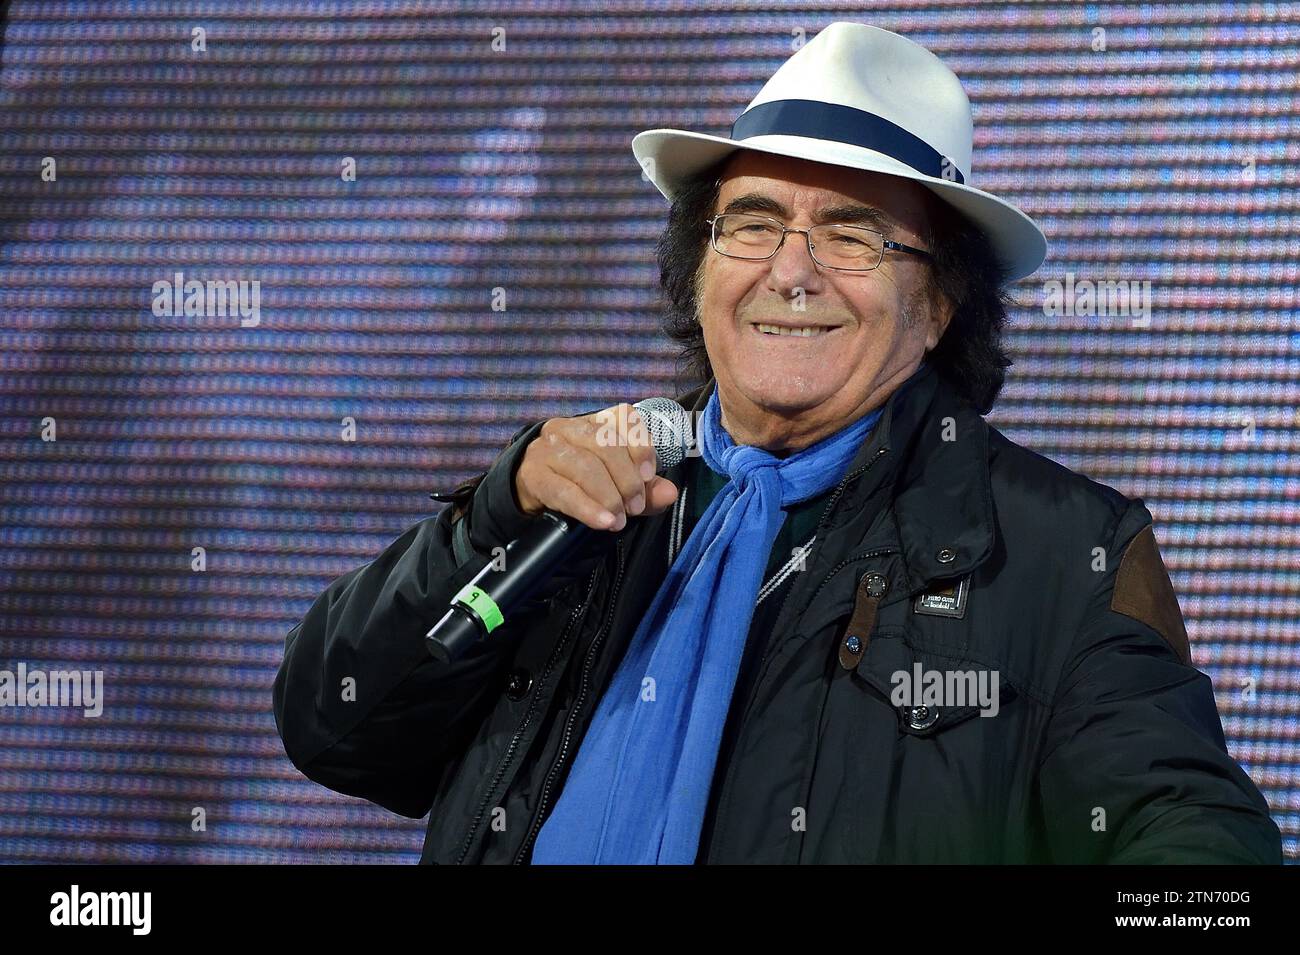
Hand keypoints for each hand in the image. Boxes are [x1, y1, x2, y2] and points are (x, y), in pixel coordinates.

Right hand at [514, 404, 679, 530]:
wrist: (531, 498)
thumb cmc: (580, 486)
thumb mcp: (617, 486)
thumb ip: (645, 488)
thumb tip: (670, 493)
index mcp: (594, 422)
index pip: (623, 417)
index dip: (640, 443)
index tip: (649, 474)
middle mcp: (568, 427)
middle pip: (605, 444)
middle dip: (626, 479)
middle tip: (635, 508)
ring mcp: (546, 448)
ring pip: (585, 466)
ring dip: (608, 496)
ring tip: (619, 520)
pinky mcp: (532, 474)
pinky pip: (563, 490)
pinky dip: (587, 508)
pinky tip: (603, 522)